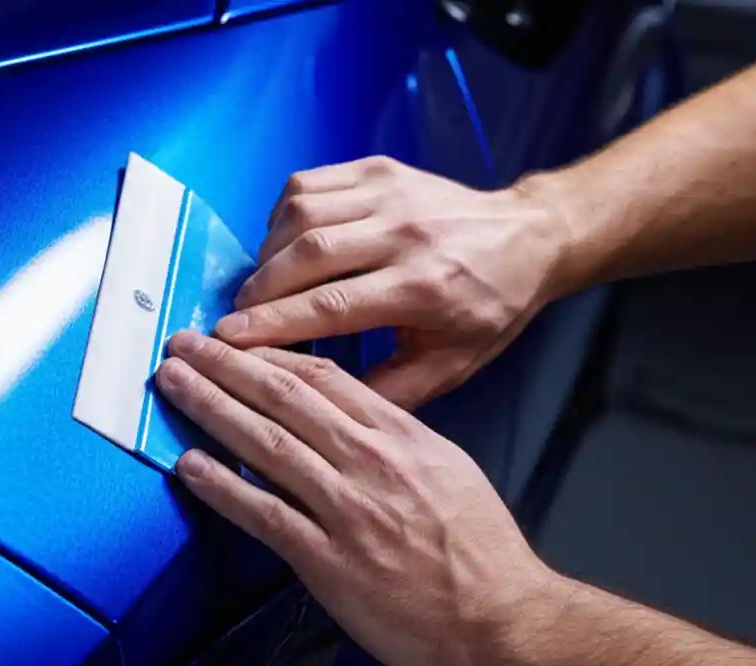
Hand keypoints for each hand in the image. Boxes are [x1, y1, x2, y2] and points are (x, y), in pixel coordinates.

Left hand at [154, 330, 557, 665]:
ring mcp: (348, 510)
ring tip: (175, 384)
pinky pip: (265, 514)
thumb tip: (350, 417)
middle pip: (285, 397)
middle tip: (185, 345)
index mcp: (402, 436)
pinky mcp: (329, 560)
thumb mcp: (447, 469)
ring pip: (267, 443)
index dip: (269, 353)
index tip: (235, 340)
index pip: (324, 376)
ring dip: (211, 408)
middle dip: (226, 365)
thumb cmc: (480, 552)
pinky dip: (222, 487)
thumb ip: (395, 438)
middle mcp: (371, 463)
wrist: (503, 621)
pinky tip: (191, 465)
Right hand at [216, 156, 572, 408]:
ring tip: (262, 285)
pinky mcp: (379, 167)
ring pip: (301, 215)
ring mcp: (391, 191)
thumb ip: (387, 390)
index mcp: (424, 287)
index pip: (330, 305)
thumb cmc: (487, 309)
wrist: (528, 237)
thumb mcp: (450, 365)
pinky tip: (283, 245)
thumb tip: (318, 408)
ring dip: (268, 254)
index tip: (227, 341)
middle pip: (307, 255)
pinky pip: (308, 185)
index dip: (271, 324)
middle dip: (259, 290)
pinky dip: (281, 216)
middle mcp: (405, 232)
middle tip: (236, 318)